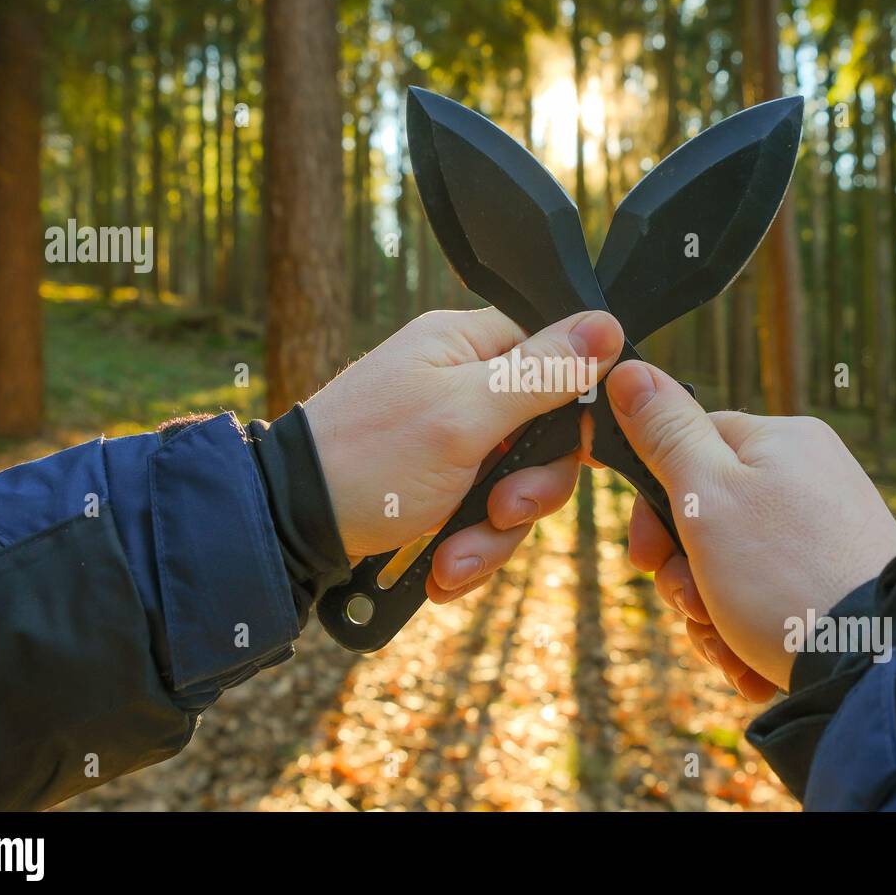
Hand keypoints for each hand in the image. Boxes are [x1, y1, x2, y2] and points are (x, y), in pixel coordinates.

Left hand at [304, 308, 624, 598]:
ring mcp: (451, 438)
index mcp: (467, 344)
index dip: (571, 410)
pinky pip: (483, 515)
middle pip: (545, 434)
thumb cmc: (367, 460)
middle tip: (499, 510)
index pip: (557, 356)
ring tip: (453, 561)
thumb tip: (608, 325)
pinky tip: (442, 569)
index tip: (564, 451)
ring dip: (492, 535)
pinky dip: (469, 548)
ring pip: (516, 485)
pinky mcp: (439, 484)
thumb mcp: (465, 415)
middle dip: (527, 491)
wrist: (287, 527)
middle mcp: (463, 385)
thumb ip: (541, 373)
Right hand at [604, 361, 895, 698]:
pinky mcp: (840, 586)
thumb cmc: (786, 576)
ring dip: (712, 614)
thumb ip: (665, 432)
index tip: (643, 555)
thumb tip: (628, 369)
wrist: (878, 668)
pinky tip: (751, 664)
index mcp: (783, 442)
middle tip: (693, 606)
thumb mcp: (708, 496)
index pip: (690, 446)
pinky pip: (770, 600)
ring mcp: (828, 536)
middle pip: (709, 516)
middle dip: (685, 573)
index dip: (654, 505)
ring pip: (732, 567)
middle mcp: (811, 480)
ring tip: (727, 646)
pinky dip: (748, 634)